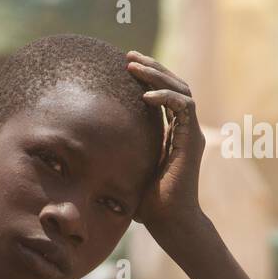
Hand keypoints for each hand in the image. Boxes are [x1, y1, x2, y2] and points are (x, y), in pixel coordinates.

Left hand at [126, 50, 205, 235]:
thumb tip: (84, 150)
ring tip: (133, 67)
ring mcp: (190, 133)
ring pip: (181, 89)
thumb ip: (119, 153)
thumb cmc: (148, 204)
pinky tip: (146, 96)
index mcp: (173, 132)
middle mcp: (184, 129)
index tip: (125, 65)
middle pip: (174, 84)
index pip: (164, 94)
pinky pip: (184, 107)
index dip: (148, 76)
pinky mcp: (192, 140)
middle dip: (152, 67)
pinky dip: (167, 97)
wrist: (170, 222)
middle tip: (129, 56)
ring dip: (157, 75)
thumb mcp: (128, 169)